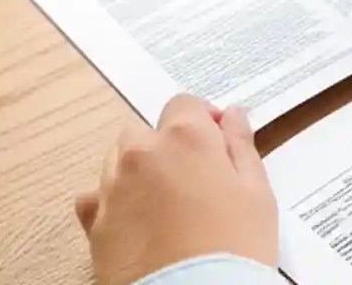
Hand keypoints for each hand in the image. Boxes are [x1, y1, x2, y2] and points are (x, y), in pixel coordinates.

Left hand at [74, 95, 277, 284]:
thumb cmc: (234, 247)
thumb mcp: (257, 191)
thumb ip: (241, 145)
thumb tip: (232, 116)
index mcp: (185, 138)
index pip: (185, 104)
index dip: (204, 120)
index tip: (219, 143)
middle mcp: (141, 154)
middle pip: (147, 132)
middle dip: (169, 147)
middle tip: (197, 180)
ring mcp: (113, 188)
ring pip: (120, 161)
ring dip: (140, 171)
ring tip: (168, 204)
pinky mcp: (95, 224)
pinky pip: (95, 197)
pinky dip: (111, 201)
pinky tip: (136, 220)